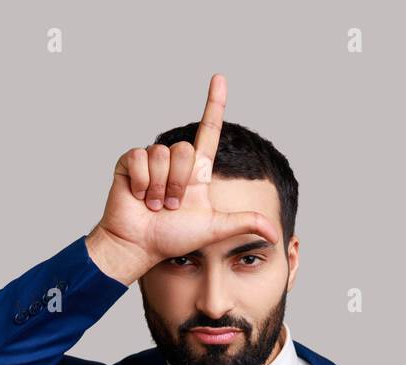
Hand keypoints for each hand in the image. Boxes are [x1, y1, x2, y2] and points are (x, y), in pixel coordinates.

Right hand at [86, 74, 281, 284]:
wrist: (139, 246)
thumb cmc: (172, 238)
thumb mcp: (214, 228)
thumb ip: (245, 224)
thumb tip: (276, 235)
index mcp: (196, 172)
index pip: (208, 130)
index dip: (214, 104)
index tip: (219, 78)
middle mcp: (174, 162)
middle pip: (185, 149)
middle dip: (179, 182)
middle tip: (171, 206)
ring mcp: (151, 161)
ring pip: (163, 154)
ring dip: (160, 187)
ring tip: (154, 205)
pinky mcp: (129, 163)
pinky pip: (139, 158)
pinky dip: (141, 182)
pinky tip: (138, 196)